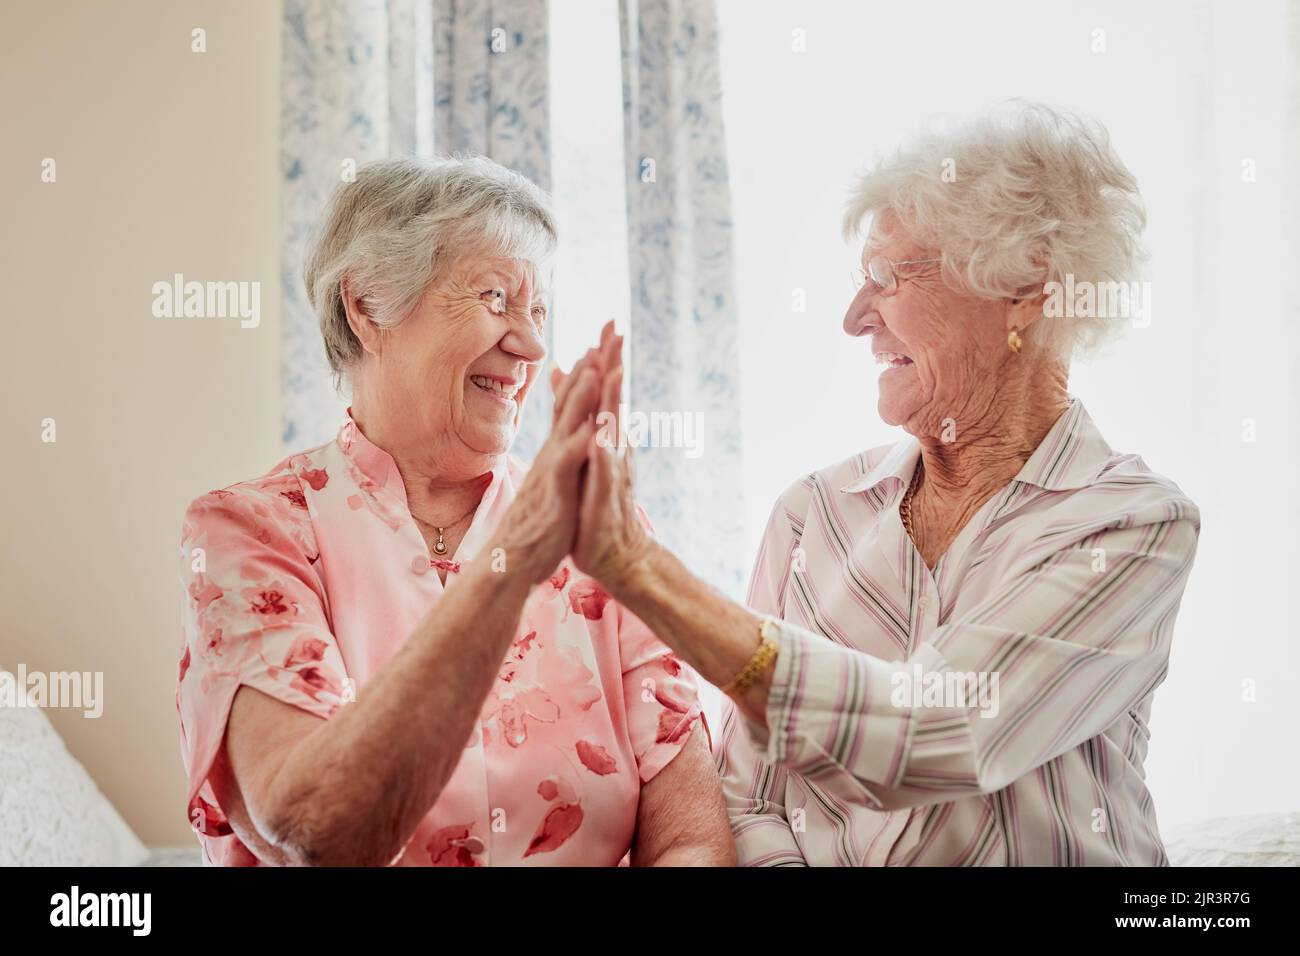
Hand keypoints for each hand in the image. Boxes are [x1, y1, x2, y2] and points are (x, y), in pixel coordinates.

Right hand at [491, 356, 599, 585]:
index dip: (592, 367)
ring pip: (568, 428)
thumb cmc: (540, 518)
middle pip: (574, 400)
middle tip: (609, 331)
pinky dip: (577, 450)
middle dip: (593, 365)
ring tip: (596, 368)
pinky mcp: (554, 495)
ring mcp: (553, 471)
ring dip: (581, 398)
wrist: (515, 559)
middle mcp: (555, 451)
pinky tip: (590, 434)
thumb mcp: (555, 476)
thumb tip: (572, 424)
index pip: (576, 399)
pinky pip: (566, 469)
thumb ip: (562, 446)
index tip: (608, 336)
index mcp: (560, 447)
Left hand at [571, 325, 655, 593]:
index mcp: (605, 438)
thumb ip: (578, 412)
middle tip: (617, 331)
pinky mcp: (603, 501)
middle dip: (614, 367)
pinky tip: (599, 441)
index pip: (606, 392)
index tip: (608, 322)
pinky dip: (602, 457)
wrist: (615, 553)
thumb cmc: (595, 502)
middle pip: (613, 401)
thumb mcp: (583, 453)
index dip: (607, 358)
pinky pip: (603, 477)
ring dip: (612, 405)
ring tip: (612, 374)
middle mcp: (613, 451)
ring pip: (611, 433)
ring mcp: (610, 475)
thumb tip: (570, 372)